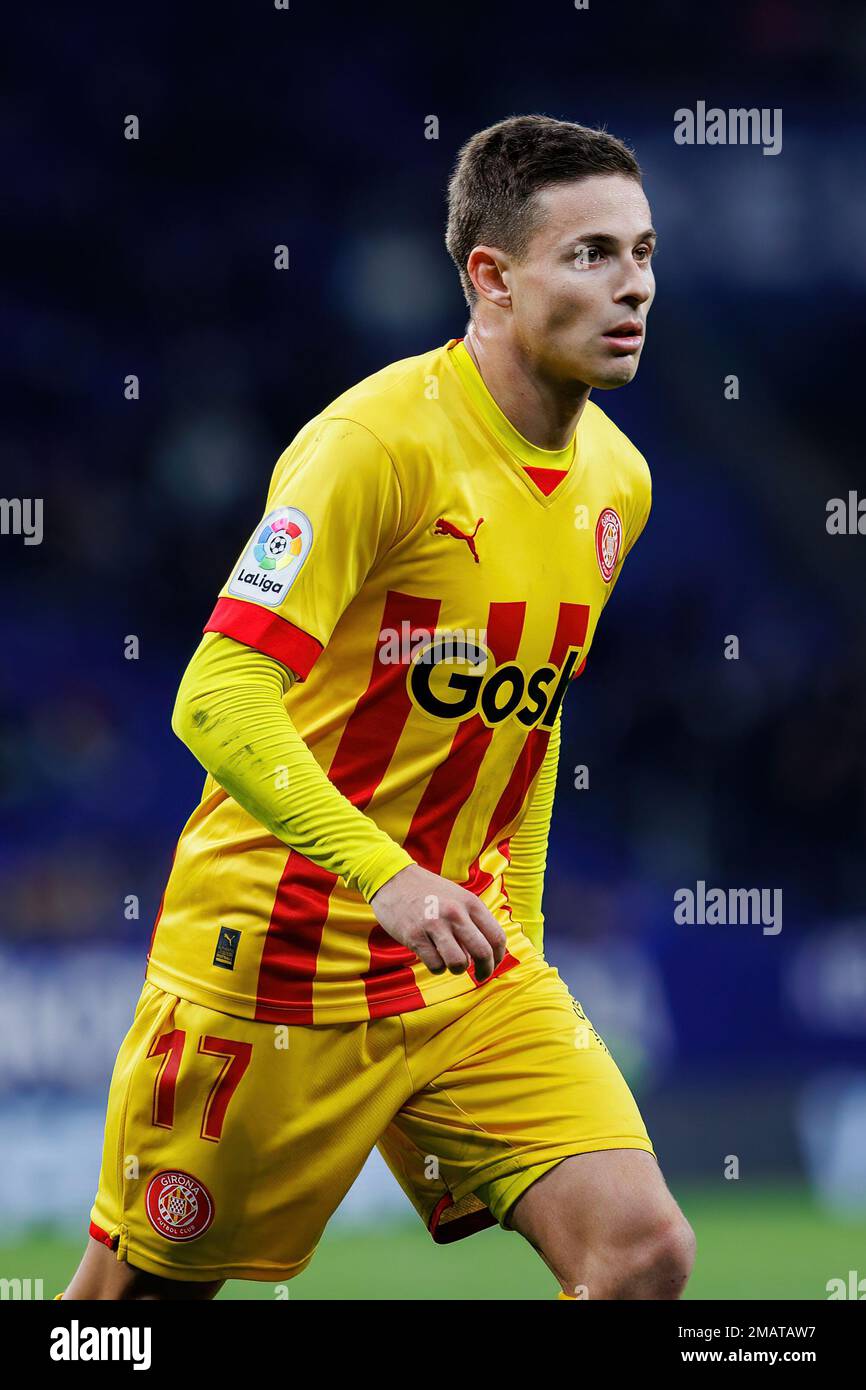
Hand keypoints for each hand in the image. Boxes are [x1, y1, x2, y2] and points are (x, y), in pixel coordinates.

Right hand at [370, 864, 506, 981]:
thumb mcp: (457, 898)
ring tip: (452, 963)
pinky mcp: (415, 936)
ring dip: (458, 969)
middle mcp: (455, 913)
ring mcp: (434, 925)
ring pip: (459, 963)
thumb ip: (473, 921)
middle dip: (485, 970)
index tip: (492, 964)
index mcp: (470, 902)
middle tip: (481, 976)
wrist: (393, 879)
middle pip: (483, 953)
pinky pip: (435, 965)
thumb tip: (487, 954)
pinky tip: (433, 956)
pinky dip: (437, 967)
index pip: (496, 937)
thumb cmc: (429, 892)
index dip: (498, 957)